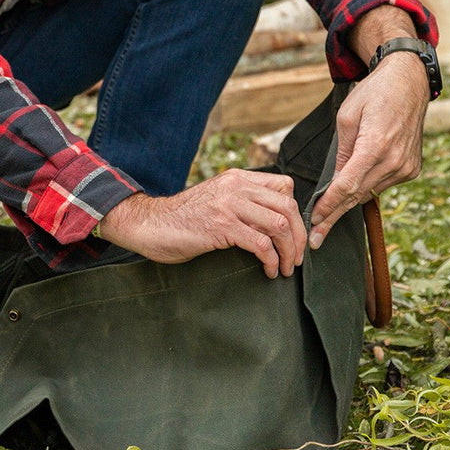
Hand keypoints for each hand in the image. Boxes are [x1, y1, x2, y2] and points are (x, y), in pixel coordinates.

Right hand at [97, 168, 306, 277]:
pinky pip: (261, 244)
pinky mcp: (221, 226)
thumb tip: (273, 221)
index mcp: (237, 178)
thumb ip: (241, 201)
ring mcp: (229, 205)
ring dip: (289, 251)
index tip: (295, 235)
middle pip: (287, 206)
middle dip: (299, 236)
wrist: (151, 224)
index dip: (296, 213)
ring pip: (279, 225)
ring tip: (285, 267)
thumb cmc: (184, 218)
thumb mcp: (217, 199)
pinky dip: (271, 260)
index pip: (284, 186)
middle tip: (296, 257)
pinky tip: (268, 270)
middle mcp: (236, 187)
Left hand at [308, 50, 428, 248]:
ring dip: (349, 201)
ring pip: (369, 192)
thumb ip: (341, 152)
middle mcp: (394, 161)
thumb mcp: (347, 118)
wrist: (408, 83)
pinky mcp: (412, 169)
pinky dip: (366, 187)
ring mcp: (406, 167)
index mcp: (375, 146)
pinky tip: (354, 187)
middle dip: (334, 216)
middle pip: (357, 195)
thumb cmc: (373, 94)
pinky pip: (382, 184)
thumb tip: (335, 181)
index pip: (347, 185)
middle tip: (315, 238)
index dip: (329, 206)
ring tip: (326, 216)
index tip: (314, 222)